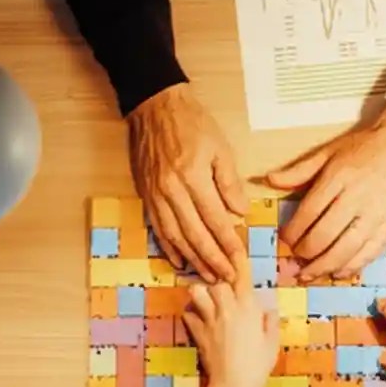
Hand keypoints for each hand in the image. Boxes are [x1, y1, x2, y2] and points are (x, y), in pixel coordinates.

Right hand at [128, 83, 246, 282]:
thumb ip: (230, 183)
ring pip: (175, 236)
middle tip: (226, 279)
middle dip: (212, 260)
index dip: (228, 244)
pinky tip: (179, 261)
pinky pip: (157, 227)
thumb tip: (240, 213)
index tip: (240, 261)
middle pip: (194, 234)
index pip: (215, 219)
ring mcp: (155, 194)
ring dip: (192, 259)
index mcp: (193, 176)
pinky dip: (168, 247)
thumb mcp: (221, 147)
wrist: (155, 106)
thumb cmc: (192, 124)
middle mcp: (171, 190)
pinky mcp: (145, 194)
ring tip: (206, 276)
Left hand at [182, 252, 279, 386]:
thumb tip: (268, 308)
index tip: (234, 247)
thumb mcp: (272, 342)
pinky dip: (191, 315)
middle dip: (216, 282)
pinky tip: (197, 321)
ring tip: (205, 301)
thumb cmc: (258, 366)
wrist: (234, 386)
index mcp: (249, 308)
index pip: (241, 275)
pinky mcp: (197, 333)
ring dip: (200, 294)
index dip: (237, 259)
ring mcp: (210, 320)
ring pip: (196, 292)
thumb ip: (269, 322)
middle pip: (215, 280)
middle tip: (220, 289)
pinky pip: (188, 315)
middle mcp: (228, 309)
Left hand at [266, 103, 385, 281]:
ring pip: (347, 250)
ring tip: (309, 273)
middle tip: (296, 256)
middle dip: (306, 251)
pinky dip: (352, 267)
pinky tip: (337, 273)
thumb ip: (298, 171)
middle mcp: (357, 199)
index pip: (309, 212)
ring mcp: (375, 215)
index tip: (285, 238)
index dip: (293, 231)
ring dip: (325, 266)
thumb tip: (269, 180)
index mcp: (339, 178)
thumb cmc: (361, 149)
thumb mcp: (327, 153)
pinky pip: (370, 253)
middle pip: (325, 235)